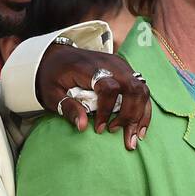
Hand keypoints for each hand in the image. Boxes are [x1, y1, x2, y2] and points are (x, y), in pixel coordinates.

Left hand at [36, 40, 151, 149]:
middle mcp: (110, 63)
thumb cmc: (52, 76)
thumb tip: (83, 127)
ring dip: (140, 115)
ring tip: (134, 137)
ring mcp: (120, 66)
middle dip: (131, 116)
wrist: (57, 56)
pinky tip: (140, 127)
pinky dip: (143, 109)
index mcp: (88, 67)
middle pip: (132, 88)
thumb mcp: (51, 93)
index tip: (100, 129)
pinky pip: (141, 90)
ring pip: (141, 89)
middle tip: (125, 139)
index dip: (107, 110)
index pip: (108, 86)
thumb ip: (67, 107)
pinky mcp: (125, 71)